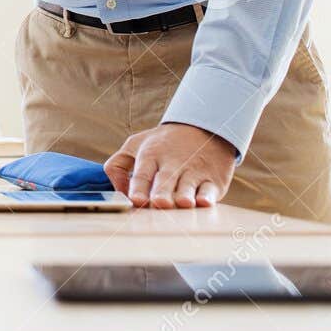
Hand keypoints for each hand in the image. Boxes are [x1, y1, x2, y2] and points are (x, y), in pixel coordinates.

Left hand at [103, 122, 237, 208]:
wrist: (204, 126)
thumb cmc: (163, 143)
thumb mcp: (135, 144)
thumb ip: (118, 166)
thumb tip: (117, 193)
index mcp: (150, 156)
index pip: (142, 174)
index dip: (138, 187)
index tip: (136, 200)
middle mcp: (172, 164)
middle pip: (165, 181)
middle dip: (162, 193)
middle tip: (159, 203)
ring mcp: (193, 172)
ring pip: (187, 186)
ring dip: (185, 196)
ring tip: (183, 203)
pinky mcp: (213, 180)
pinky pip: (210, 189)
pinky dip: (208, 196)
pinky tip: (204, 202)